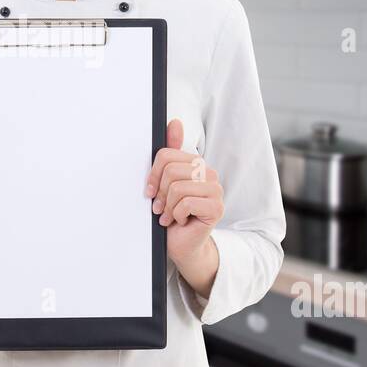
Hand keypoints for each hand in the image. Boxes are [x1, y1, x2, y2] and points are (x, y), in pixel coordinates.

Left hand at [144, 119, 223, 265]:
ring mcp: (216, 190)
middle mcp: (209, 173)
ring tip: (169, 216)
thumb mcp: (165, 183)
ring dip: (167, 207)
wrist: (182, 244)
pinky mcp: (216, 207)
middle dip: (160, 193)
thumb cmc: (172, 214)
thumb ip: (169, 155)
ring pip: (177, 188)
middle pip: (171, 171)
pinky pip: (186, 203)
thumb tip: (175, 122)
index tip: (150, 191)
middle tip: (160, 207)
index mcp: (196, 164)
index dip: (153, 175)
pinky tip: (178, 221)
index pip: (166, 156)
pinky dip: (176, 215)